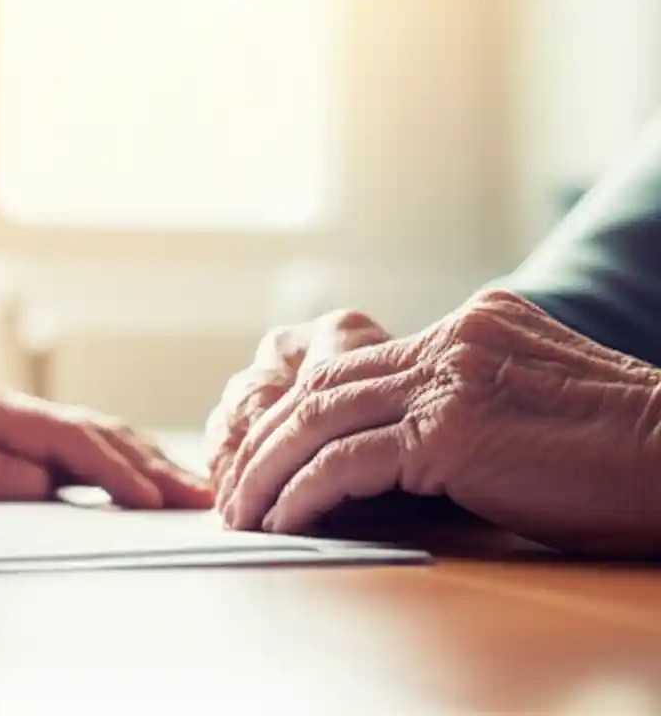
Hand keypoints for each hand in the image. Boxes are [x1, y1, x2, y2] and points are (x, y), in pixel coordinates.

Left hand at [0, 384, 212, 508]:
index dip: (113, 469)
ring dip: (147, 461)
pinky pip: (81, 444)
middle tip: (201, 498)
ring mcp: (17, 420)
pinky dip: (123, 459)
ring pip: (97, 434)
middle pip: (96, 432)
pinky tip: (148, 475)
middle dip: (151, 466)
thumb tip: (39, 478)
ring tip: (193, 488)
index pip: (68, 438)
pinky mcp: (18, 437)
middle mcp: (11, 409)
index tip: (151, 499)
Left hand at [220, 289, 660, 557]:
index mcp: (469, 326)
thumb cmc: (613, 456)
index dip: (299, 415)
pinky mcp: (452, 429)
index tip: (267, 455)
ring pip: (320, 420)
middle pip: (323, 388)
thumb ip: (465, 400)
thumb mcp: (528, 404)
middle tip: (233, 486)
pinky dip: (304, 492)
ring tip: (240, 511)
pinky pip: (349, 461)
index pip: (355, 367)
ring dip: (268, 470)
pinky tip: (284, 519)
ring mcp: (451, 379)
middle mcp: (452, 339)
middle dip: (265, 442)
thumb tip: (403, 440)